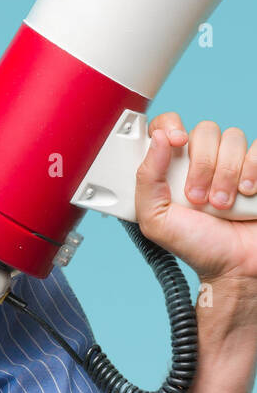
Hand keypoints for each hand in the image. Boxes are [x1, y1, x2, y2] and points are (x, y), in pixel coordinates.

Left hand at [136, 113, 256, 293]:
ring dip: (226, 173)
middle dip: (202, 165)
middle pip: (204, 130)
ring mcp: (233, 163)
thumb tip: (159, 138)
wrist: (236, 267)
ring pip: (232, 138)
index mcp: (172, 166)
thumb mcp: (154, 217)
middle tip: (198, 197)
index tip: (177, 141)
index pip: (168, 125)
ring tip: (222, 205)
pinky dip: (252, 170)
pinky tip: (247, 192)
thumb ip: (147, 178)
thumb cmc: (195, 245)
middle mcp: (202, 159)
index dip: (171, 125)